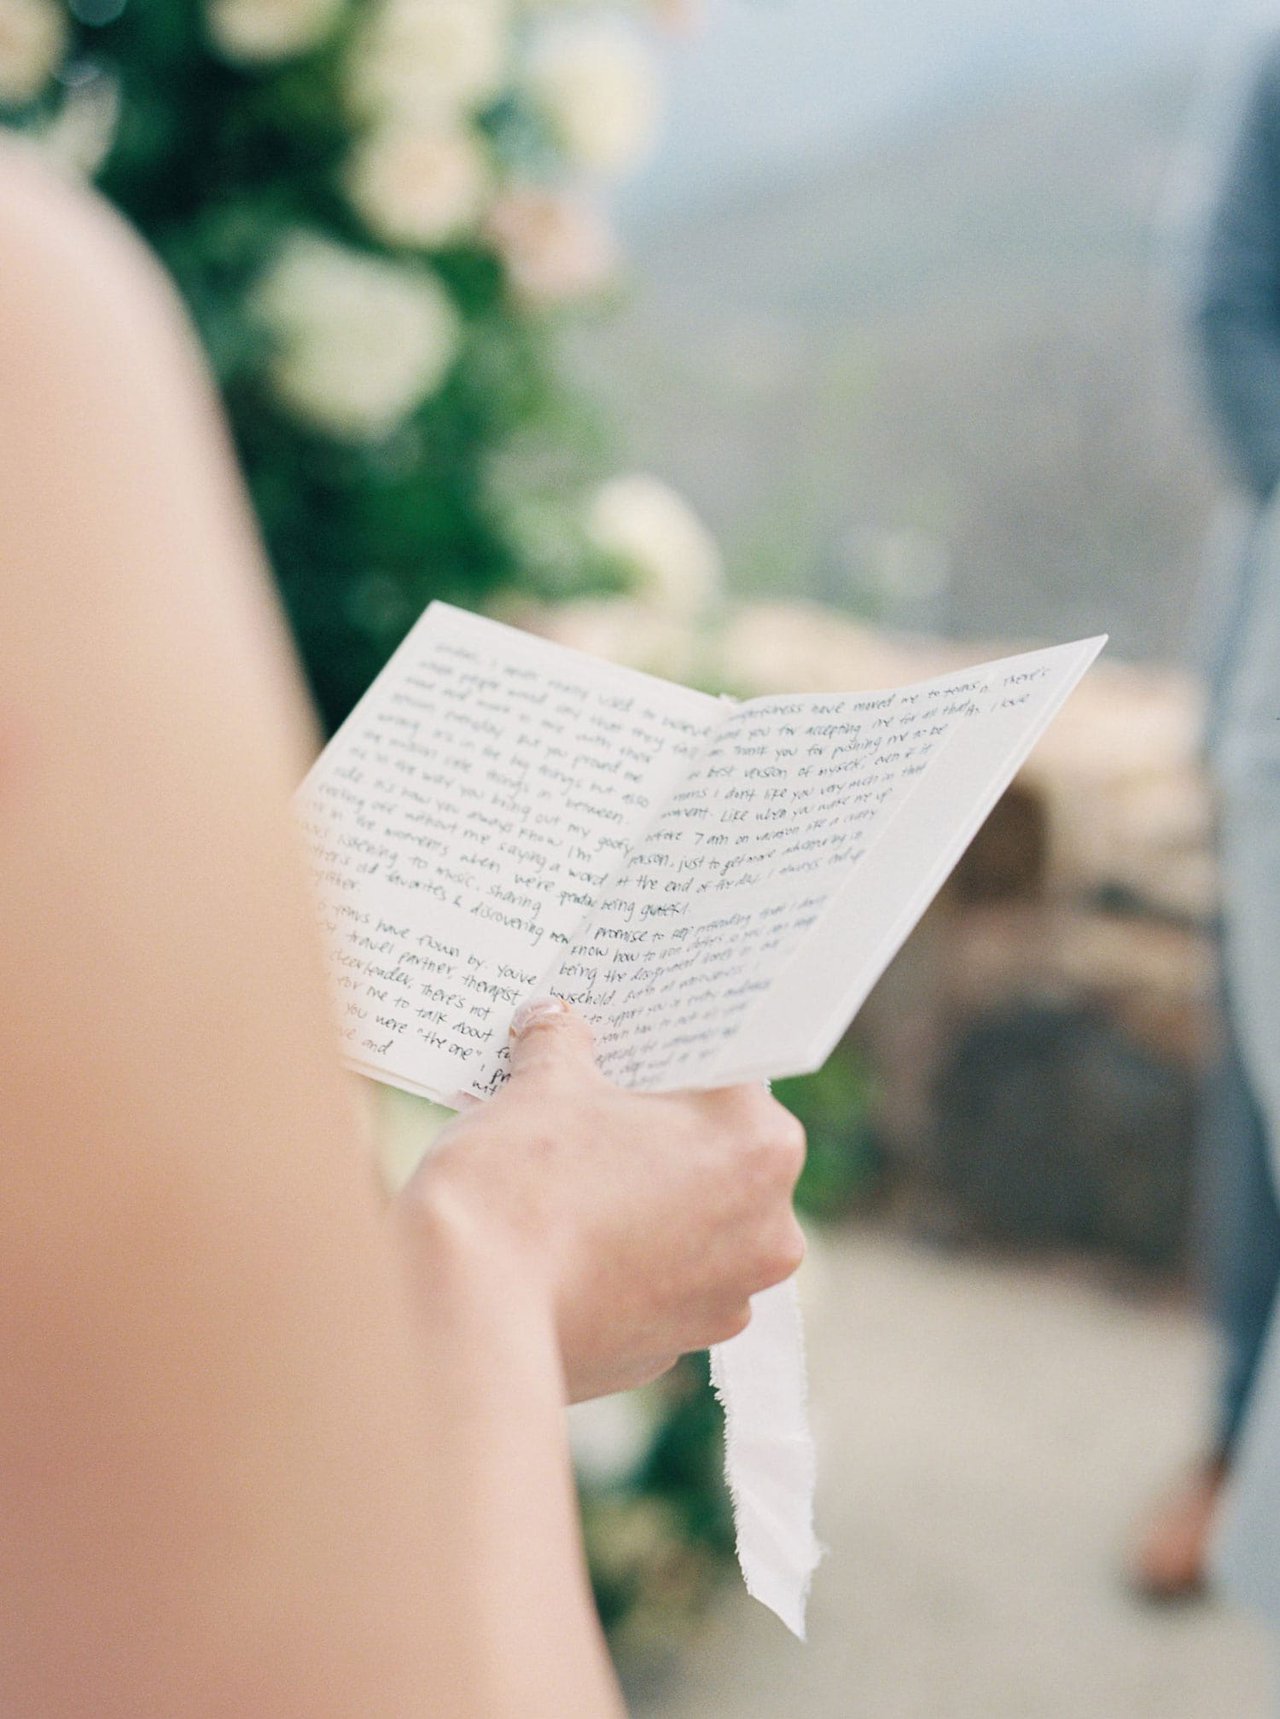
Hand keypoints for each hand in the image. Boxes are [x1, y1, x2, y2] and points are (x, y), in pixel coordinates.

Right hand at [395, 999, 806, 1401]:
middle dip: (661, 1134)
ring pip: (690, 1228)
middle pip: (718, 1157)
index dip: (675, 1060)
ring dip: (644, 1203)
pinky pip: (653, 1287)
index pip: (731, 1078)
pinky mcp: (668, 1353)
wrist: (467, 1312)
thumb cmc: (522, 1184)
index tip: (632, 1054)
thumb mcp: (541, 1084)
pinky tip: (564, 1243)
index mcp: (759, 1147)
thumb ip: (561, 1044)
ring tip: (571, 1177)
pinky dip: (619, 1265)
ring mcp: (721, 1303)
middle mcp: (766, 1232)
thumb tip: (553, 1022)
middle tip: (594, 1109)